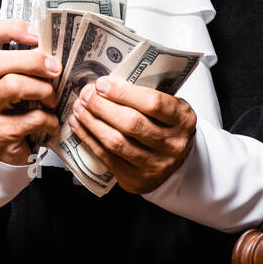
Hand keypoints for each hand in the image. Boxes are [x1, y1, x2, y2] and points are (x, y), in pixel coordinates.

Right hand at [0, 19, 61, 165]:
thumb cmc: (7, 111)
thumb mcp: (6, 83)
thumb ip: (20, 65)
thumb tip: (54, 49)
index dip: (12, 29)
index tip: (36, 35)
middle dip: (32, 61)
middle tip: (55, 68)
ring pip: (12, 86)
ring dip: (42, 90)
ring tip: (53, 99)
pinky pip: (28, 118)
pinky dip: (47, 120)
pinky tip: (52, 123)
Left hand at [68, 76, 196, 194]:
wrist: (175, 161)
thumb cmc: (166, 126)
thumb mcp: (168, 107)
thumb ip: (145, 95)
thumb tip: (106, 83)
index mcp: (183, 119)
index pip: (153, 103)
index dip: (123, 93)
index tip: (102, 83)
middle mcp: (173, 145)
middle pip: (131, 123)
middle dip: (102, 106)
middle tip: (86, 94)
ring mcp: (156, 166)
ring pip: (116, 142)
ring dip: (92, 123)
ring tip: (79, 108)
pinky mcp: (137, 180)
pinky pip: (107, 158)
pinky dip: (89, 140)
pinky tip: (79, 126)